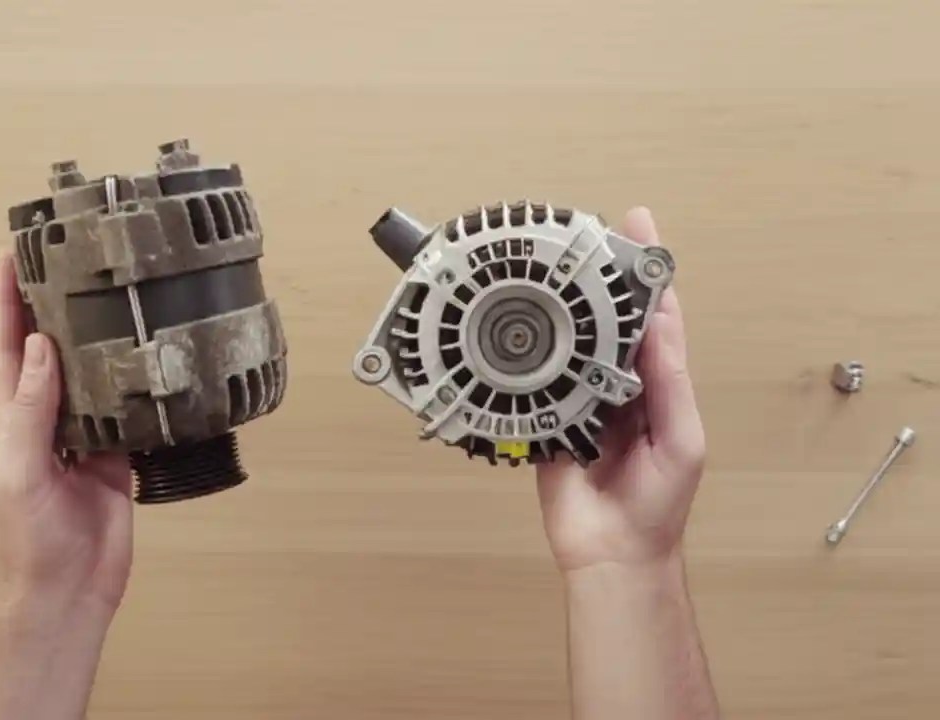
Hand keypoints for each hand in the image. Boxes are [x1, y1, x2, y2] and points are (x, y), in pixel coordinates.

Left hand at [0, 252, 133, 608]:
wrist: (68, 594)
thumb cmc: (30, 543)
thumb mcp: (20, 472)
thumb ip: (30, 411)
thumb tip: (38, 347)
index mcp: (14, 420)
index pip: (8, 349)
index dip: (6, 303)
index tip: (11, 256)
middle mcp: (47, 423)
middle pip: (50, 353)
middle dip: (52, 308)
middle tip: (68, 261)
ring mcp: (84, 441)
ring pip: (91, 378)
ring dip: (96, 340)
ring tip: (113, 296)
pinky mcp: (118, 461)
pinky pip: (127, 414)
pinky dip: (136, 387)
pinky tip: (150, 361)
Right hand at [536, 207, 705, 573]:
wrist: (611, 555)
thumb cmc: (659, 504)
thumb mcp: (681, 441)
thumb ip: (669, 382)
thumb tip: (658, 322)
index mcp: (656, 384)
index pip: (653, 316)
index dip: (646, 270)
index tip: (635, 223)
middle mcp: (616, 386)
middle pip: (605, 321)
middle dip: (595, 278)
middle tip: (577, 236)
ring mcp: (578, 402)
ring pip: (566, 346)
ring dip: (555, 312)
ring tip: (541, 270)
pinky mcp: (544, 424)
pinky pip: (531, 386)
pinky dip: (521, 360)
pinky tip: (510, 331)